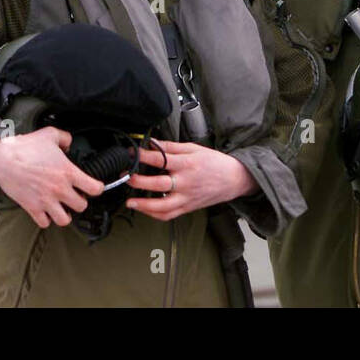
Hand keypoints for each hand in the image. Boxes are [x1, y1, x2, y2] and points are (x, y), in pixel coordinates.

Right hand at [0, 127, 104, 228]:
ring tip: (63, 208)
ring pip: (65, 220)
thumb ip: (65, 138)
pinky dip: (46, 220)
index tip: (93, 187)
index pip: (95, 188)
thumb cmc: (25, 148)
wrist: (3, 158)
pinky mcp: (32, 208)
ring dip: (65, 215)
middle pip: (82, 206)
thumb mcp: (50, 134)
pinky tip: (46, 212)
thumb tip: (69, 143)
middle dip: (80, 202)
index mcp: (68, 172)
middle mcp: (60, 189)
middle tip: (75, 197)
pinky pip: (44, 223)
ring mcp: (46, 201)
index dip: (97, 188)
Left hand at [125, 140, 258, 221]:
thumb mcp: (194, 148)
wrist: (233, 179)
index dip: (143, 156)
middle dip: (139, 181)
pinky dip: (154, 214)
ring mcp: (186, 197)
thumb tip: (152, 143)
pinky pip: (169, 215)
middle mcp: (186, 182)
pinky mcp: (188, 208)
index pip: (161, 159)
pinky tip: (144, 209)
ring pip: (162, 206)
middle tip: (126, 177)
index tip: (131, 153)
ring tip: (130, 201)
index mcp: (187, 164)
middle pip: (159, 184)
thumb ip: (172, 147)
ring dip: (144, 205)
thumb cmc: (214, 162)